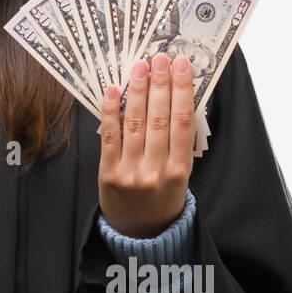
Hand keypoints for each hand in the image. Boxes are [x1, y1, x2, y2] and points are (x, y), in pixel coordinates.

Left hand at [97, 53, 194, 237]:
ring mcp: (131, 172)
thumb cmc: (163, 197)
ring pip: (135, 124)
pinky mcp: (108, 173)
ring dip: (137, 92)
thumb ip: (178, 142)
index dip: (182, 91)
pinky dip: (110, 112)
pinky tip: (111, 90)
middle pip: (159, 119)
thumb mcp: (181, 175)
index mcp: (180, 170)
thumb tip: (176, 97)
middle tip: (160, 58)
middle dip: (160, 85)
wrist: (141, 234)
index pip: (183, 122)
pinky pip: (109, 137)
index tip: (182, 66)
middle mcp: (156, 171)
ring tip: (140, 67)